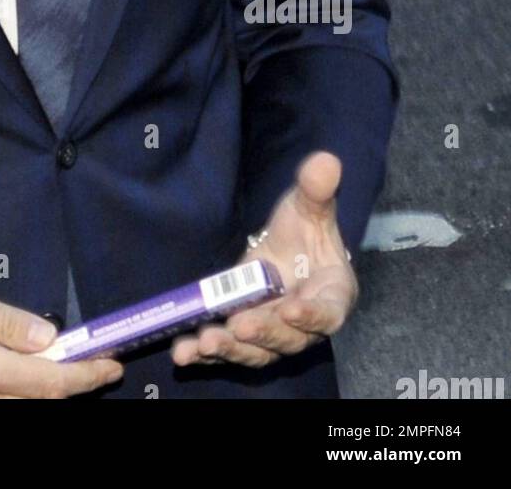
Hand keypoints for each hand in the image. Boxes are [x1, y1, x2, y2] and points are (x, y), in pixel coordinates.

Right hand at [0, 276, 123, 398]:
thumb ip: (6, 321)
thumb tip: (49, 336)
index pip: (53, 383)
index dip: (89, 377)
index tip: (112, 366)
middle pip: (41, 404)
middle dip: (72, 387)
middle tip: (93, 364)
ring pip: (19, 411)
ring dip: (44, 393)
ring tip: (59, 367)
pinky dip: (15, 397)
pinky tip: (17, 377)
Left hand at [171, 151, 356, 369]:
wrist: (284, 252)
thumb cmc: (304, 233)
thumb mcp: (308, 207)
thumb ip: (317, 190)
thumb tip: (326, 161)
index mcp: (331, 296)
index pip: (328, 313)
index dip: (312, 316)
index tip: (291, 309)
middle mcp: (304, 325)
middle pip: (287, 339)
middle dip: (262, 334)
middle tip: (239, 325)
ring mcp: (272, 335)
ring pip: (255, 352)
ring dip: (230, 350)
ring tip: (202, 343)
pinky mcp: (244, 338)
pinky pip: (227, 350)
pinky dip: (205, 354)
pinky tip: (182, 350)